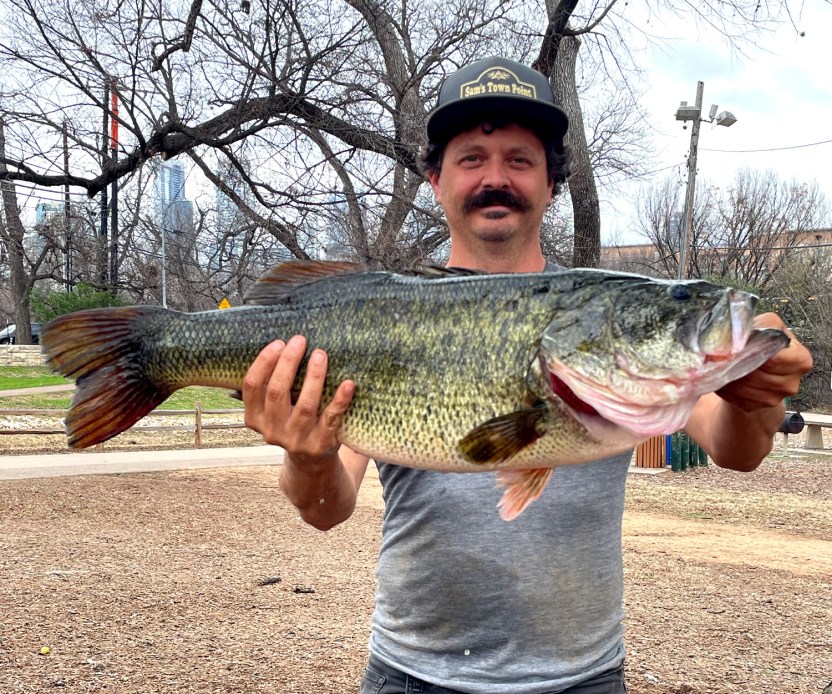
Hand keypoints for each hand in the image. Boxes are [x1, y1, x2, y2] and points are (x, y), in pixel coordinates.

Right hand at [242, 335, 354, 464]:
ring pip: (305, 404)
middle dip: (288, 363)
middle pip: (277, 391)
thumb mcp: (273, 410)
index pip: (252, 386)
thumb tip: (281, 345)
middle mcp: (272, 431)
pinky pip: (331, 418)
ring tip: (320, 355)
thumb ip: (271, 386)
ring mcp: (296, 439)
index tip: (279, 343)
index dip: (264, 362)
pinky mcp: (320, 444)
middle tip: (300, 341)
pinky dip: (340, 400)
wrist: (310, 461)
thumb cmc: (291, 421)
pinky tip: (348, 383)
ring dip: (314, 377)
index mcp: (255, 418)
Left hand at [716, 313, 812, 411]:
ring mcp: (774, 398)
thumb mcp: (769, 325)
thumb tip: (742, 339)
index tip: (743, 347)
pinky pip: (735, 397)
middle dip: (740, 364)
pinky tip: (728, 376)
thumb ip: (763, 325)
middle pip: (757, 375)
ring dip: (730, 375)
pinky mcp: (755, 407)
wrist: (757, 364)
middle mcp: (791, 383)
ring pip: (743, 387)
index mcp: (801, 360)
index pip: (777, 360)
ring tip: (726, 364)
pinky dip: (727, 386)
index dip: (757, 353)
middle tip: (728, 355)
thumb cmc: (764, 341)